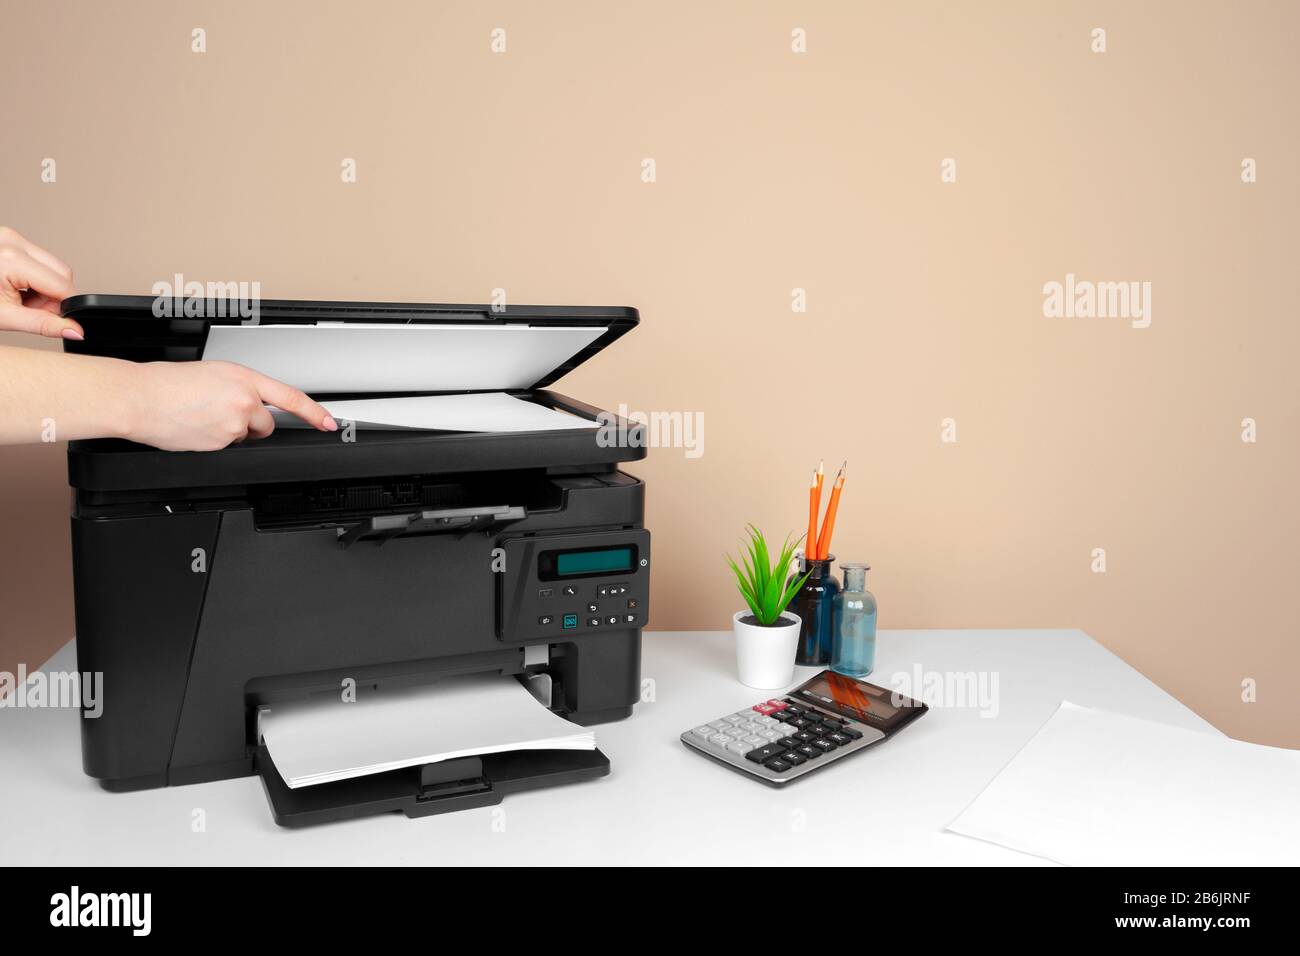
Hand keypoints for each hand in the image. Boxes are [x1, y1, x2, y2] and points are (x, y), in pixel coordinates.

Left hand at [0, 226, 82, 339]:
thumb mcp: (5, 317)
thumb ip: (44, 325)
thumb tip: (75, 330)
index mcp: (12, 260)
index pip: (63, 286)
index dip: (62, 307)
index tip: (51, 320)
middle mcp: (13, 241)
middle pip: (61, 272)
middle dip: (52, 296)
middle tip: (26, 308)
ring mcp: (10, 236)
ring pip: (52, 265)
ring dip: (43, 287)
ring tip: (16, 296)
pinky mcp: (8, 237)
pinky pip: (37, 259)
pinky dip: (32, 277)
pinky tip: (13, 285)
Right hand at [123, 360, 337, 450]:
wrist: (141, 398)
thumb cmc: (168, 383)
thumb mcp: (212, 374)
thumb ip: (239, 388)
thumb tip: (251, 403)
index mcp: (244, 377)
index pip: (291, 397)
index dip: (314, 413)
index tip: (329, 422)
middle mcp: (244, 400)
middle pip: (267, 424)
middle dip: (252, 424)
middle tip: (223, 413)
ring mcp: (233, 425)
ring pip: (245, 437)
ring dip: (231, 432)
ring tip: (203, 417)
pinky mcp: (220, 444)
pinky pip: (226, 447)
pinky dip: (214, 441)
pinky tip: (196, 427)